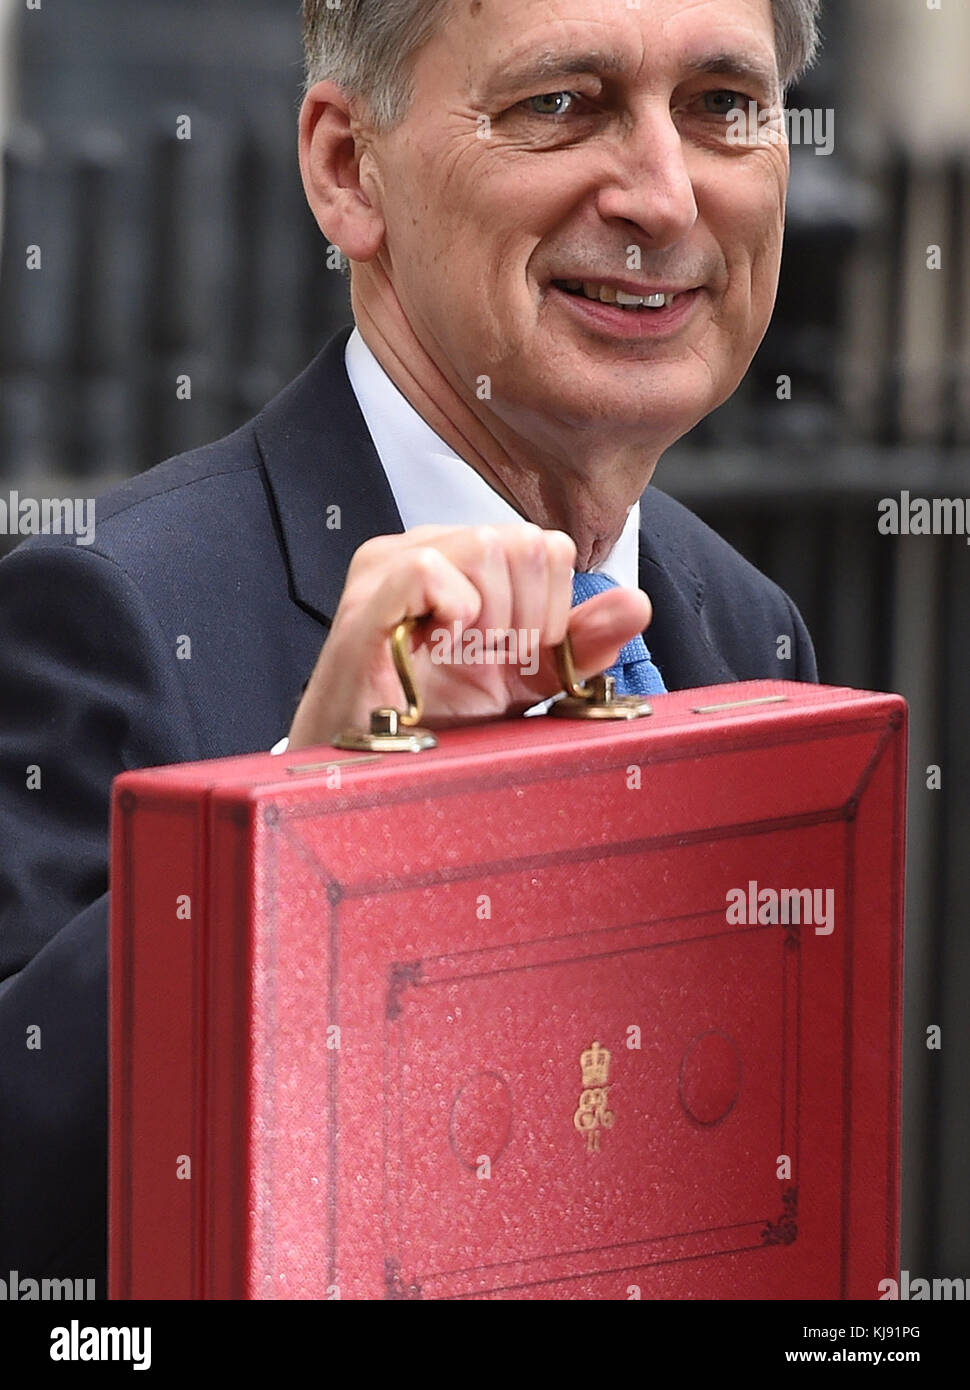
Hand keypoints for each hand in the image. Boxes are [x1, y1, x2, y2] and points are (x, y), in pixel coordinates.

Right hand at [286, 524, 652, 750]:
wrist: (368, 763)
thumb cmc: (433, 717)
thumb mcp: (523, 680)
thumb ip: (578, 643)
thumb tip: (638, 605)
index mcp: (463, 557)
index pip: (546, 545)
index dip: (551, 608)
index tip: (516, 656)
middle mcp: (428, 546)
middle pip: (524, 542)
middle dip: (527, 618)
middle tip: (488, 662)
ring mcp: (392, 565)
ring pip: (487, 546)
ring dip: (493, 621)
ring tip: (460, 659)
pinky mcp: (368, 596)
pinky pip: (429, 568)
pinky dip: (454, 611)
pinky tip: (441, 646)